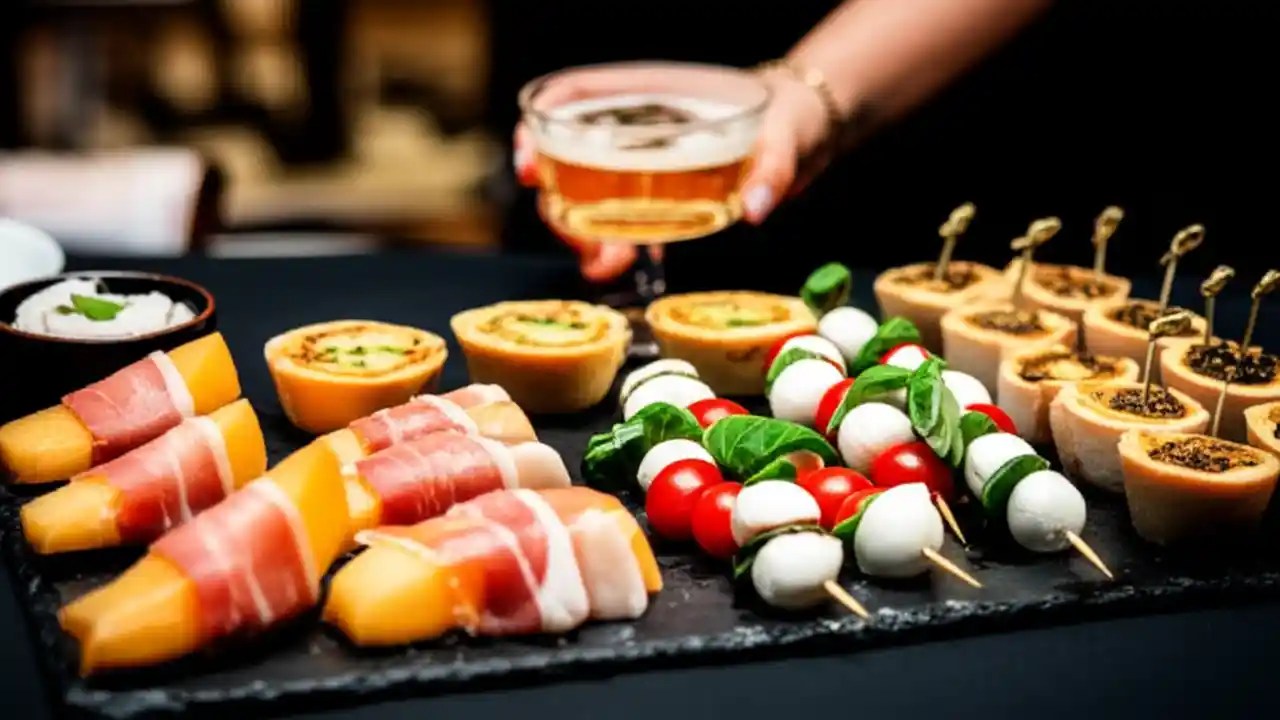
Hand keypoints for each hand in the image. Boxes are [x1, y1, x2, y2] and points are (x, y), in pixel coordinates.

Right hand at [513, 65, 831, 282]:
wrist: (811, 135)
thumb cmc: (794, 118)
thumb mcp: (789, 136)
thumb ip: (774, 168)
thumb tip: (756, 209)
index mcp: (654, 96)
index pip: (573, 97)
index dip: (537, 128)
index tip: (526, 168)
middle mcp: (636, 128)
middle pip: (565, 158)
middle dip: (556, 205)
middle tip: (583, 247)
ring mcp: (643, 163)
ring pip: (584, 196)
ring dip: (580, 234)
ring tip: (606, 266)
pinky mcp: (658, 196)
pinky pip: (617, 219)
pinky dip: (609, 245)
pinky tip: (619, 266)